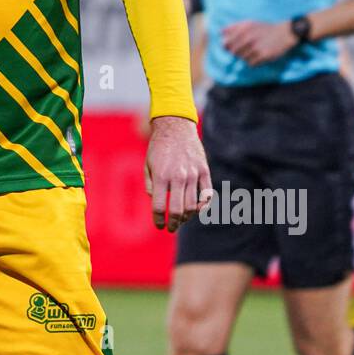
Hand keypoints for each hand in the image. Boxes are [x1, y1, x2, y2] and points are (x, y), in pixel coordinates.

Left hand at [144, 116, 212, 230]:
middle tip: (171, 227)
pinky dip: (203, 205)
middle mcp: (177, 176)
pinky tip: (197, 209)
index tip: (159, 225)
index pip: (159, 207)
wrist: (175, 127)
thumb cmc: (158, 147)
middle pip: (177, 210)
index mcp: (161, 176)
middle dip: (174, 223)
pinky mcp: (204, 170)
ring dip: (187, 216)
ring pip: (192, 205)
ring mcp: (193, 174)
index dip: (159, 220)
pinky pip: (207, 194)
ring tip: (182, 219)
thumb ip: (149, 185)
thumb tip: (155, 201)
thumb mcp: (147, 164)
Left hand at [221, 20, 297, 66]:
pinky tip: (260, 55)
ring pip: (242, 59)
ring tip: (255, 51)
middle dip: (237, 52)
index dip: (227, 47)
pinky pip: (251, 64)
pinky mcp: (263, 56)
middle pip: (233, 52)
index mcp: (243, 29)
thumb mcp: (249, 23)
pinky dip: (254, 62)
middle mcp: (248, 37)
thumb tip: (220, 33)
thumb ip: (234, 27)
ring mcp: (256, 47)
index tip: (232, 47)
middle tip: (246, 49)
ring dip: (246, 57)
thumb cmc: (264, 29)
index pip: (226, 43)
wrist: (285, 33)